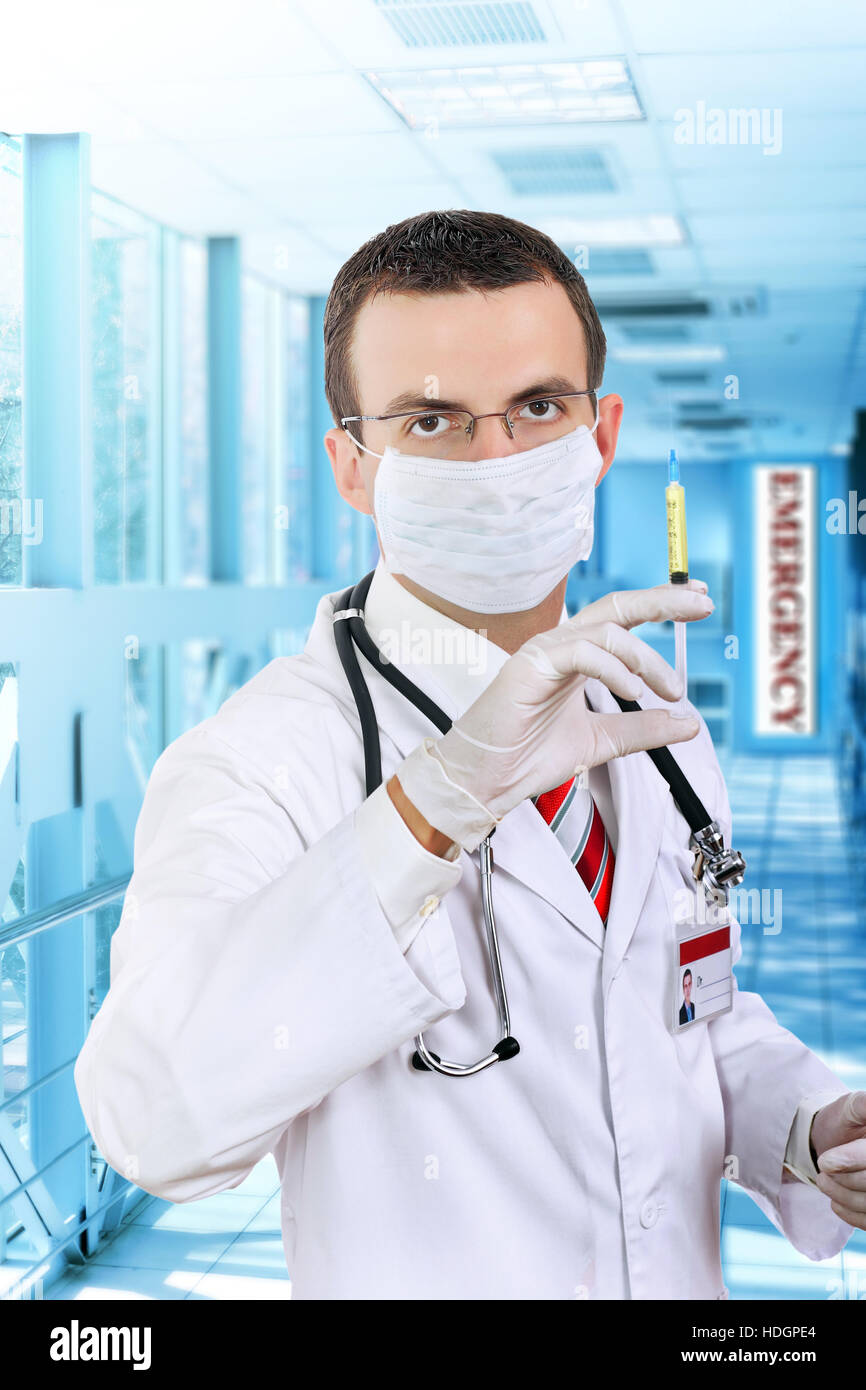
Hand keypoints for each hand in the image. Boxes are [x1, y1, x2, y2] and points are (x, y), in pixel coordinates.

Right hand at [395, 581, 713, 851]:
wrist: (488, 781)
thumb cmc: (530, 756)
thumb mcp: (604, 741)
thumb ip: (644, 730)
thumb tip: (691, 723)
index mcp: (578, 657)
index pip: (624, 618)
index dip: (661, 604)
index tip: (702, 601)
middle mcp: (562, 646)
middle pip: (617, 606)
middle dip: (663, 600)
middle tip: (703, 604)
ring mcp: (544, 652)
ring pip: (606, 631)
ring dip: (646, 658)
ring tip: (670, 690)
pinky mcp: (530, 666)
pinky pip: (581, 652)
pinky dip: (614, 669)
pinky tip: (634, 693)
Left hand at [811, 1091, 865, 1227]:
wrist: (839, 1139)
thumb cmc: (849, 1120)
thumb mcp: (855, 1106)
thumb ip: (864, 1105)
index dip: (852, 1160)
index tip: (824, 1162)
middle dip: (846, 1181)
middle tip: (822, 1173)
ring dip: (845, 1197)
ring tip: (824, 1184)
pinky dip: (852, 1215)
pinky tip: (836, 1203)